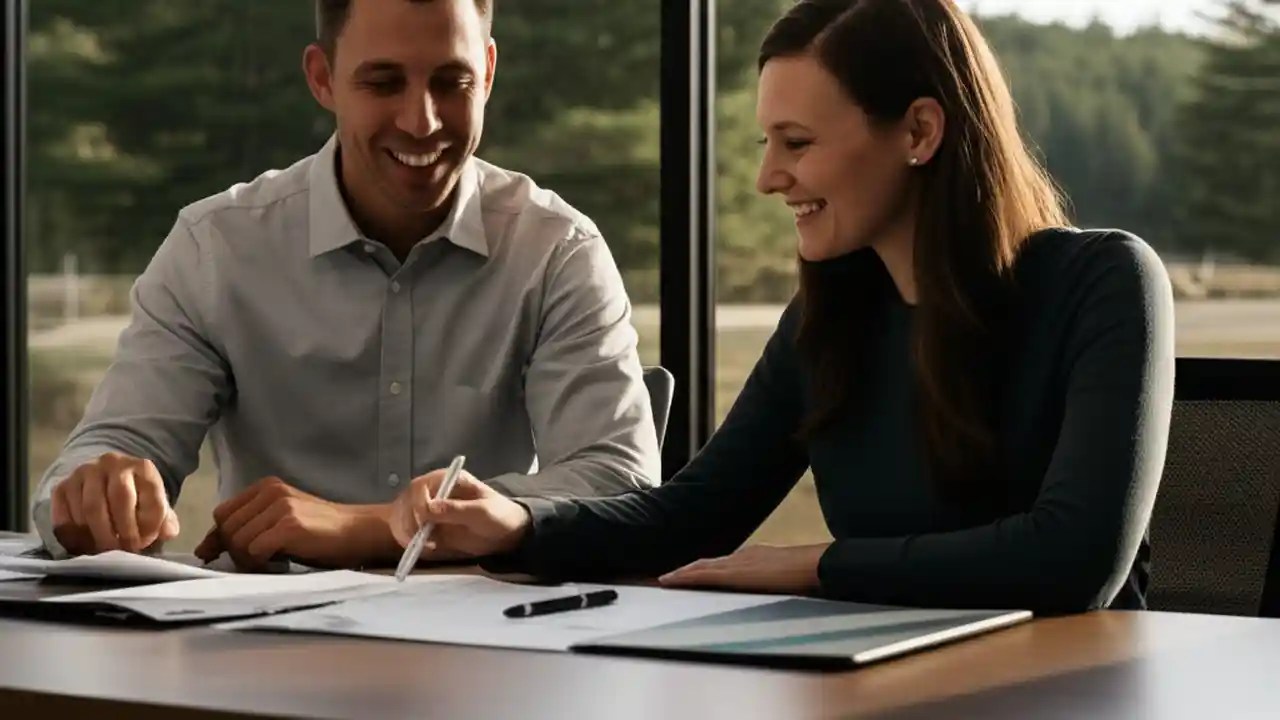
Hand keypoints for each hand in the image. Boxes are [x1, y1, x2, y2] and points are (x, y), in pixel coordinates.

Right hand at [50, 452, 179, 554]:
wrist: (102, 479)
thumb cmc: (134, 497)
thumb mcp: (153, 504)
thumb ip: (164, 519)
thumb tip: (169, 533)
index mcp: (143, 467)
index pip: (151, 496)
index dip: (150, 524)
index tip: (145, 542)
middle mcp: (113, 463)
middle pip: (119, 500)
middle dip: (124, 532)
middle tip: (124, 551)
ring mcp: (84, 473)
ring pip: (89, 509)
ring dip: (99, 536)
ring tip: (106, 552)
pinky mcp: (61, 486)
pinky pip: (65, 515)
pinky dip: (75, 536)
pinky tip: (84, 545)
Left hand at [193, 477, 394, 570]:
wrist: (358, 532)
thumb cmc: (319, 532)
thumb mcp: (277, 523)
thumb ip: (244, 529)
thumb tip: (203, 550)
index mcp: (266, 487)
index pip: (222, 514)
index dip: (221, 538)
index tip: (230, 555)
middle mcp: (271, 491)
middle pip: (227, 528)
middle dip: (235, 551)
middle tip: (258, 561)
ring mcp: (281, 507)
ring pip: (238, 540)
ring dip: (248, 559)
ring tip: (270, 561)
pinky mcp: (290, 525)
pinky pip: (255, 550)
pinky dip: (261, 562)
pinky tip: (278, 562)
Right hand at [389, 469, 529, 560]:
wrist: (505, 534)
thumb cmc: (498, 515)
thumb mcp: (482, 512)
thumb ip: (457, 510)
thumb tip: (430, 509)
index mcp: (446, 480)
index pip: (420, 486)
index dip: (417, 503)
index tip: (425, 521)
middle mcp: (432, 492)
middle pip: (405, 501)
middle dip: (408, 521)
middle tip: (419, 539)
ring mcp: (427, 510)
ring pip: (401, 517)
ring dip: (405, 532)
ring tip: (423, 546)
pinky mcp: (426, 527)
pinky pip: (407, 532)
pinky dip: (408, 542)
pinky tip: (423, 549)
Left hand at [658, 544, 828, 594]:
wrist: (814, 565)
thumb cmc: (808, 574)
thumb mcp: (788, 578)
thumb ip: (778, 581)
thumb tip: (780, 589)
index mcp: (754, 558)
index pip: (723, 564)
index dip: (705, 568)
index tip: (691, 574)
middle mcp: (741, 557)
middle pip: (707, 563)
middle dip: (688, 570)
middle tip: (668, 577)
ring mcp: (736, 563)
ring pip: (700, 567)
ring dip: (681, 573)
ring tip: (664, 580)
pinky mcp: (733, 574)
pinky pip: (701, 574)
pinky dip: (684, 577)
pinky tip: (670, 580)